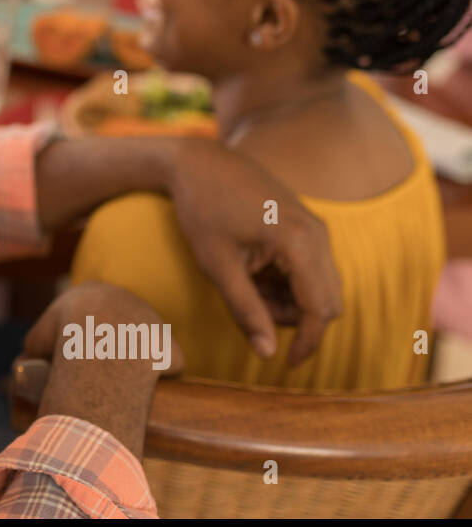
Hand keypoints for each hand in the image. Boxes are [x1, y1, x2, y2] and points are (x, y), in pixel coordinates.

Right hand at [20, 282, 180, 456]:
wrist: (102, 341)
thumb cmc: (65, 336)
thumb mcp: (37, 341)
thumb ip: (31, 352)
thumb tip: (23, 367)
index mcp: (94, 292)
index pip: (87, 309)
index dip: (80, 331)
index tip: (74, 354)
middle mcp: (127, 300)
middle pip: (119, 324)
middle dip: (111, 344)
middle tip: (97, 373)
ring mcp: (152, 322)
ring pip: (145, 343)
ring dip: (139, 358)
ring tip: (126, 386)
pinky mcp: (169, 347)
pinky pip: (168, 363)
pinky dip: (161, 375)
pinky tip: (154, 390)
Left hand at [167, 139, 341, 366]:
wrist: (198, 162)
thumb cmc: (202, 210)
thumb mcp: (217, 266)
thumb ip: (245, 311)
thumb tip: (268, 355)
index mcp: (299, 241)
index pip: (320, 308)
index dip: (307, 343)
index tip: (285, 365)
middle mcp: (318, 232)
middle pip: (328, 300)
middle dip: (295, 320)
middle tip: (250, 313)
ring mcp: (315, 225)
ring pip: (320, 286)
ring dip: (289, 301)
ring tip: (244, 285)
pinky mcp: (306, 224)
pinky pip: (311, 267)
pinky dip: (287, 282)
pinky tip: (252, 271)